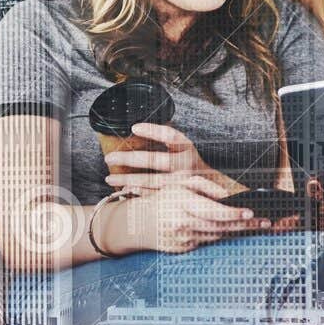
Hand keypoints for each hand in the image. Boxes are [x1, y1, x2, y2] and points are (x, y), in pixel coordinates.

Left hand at [104, 123, 228, 194]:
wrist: (213, 189)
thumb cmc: (190, 164)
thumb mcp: (184, 148)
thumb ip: (167, 140)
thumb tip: (136, 129)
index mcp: (187, 148)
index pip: (170, 135)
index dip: (152, 131)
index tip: (134, 127)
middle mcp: (185, 165)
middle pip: (155, 160)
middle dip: (129, 158)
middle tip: (110, 157)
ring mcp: (181, 183)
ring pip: (150, 181)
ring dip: (127, 179)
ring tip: (109, 177)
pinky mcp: (176, 197)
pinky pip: (153, 195)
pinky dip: (137, 192)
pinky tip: (123, 189)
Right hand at [123, 175, 268, 254]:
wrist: (139, 222)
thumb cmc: (165, 199)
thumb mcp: (182, 184)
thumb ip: (206, 187)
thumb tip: (228, 196)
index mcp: (182, 203)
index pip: (213, 211)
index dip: (233, 213)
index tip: (250, 212)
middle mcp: (182, 223)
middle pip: (220, 226)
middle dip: (245, 224)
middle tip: (265, 222)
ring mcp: (183, 239)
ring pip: (217, 235)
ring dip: (236, 230)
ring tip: (254, 225)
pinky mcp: (184, 249)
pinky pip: (207, 242)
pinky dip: (219, 235)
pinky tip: (231, 230)